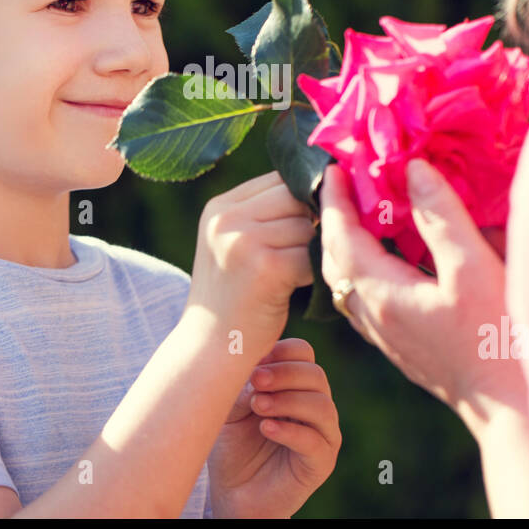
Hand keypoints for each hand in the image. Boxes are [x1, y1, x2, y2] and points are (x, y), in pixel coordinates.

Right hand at [187, 171, 314, 358]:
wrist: (209, 349)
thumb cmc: (232, 297)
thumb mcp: (232, 244)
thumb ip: (262, 214)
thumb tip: (319, 187)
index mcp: (218, 207)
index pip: (277, 180)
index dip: (299, 200)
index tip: (303, 225)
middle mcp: (227, 218)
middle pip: (295, 198)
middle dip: (308, 223)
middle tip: (300, 254)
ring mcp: (244, 241)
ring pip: (306, 227)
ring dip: (311, 250)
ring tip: (293, 275)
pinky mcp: (267, 267)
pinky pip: (310, 256)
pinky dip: (312, 274)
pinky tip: (296, 289)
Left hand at [207, 338, 340, 517]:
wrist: (233, 493)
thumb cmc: (233, 445)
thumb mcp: (230, 407)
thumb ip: (243, 385)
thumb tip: (255, 364)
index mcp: (296, 385)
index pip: (303, 353)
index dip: (281, 351)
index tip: (253, 361)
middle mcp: (316, 405)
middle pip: (315, 374)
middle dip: (283, 373)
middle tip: (255, 380)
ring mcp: (323, 434)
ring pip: (321, 405)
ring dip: (287, 400)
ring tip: (257, 406)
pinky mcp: (321, 463)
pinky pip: (315, 441)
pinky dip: (289, 431)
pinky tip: (265, 428)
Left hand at [319, 159, 525, 431]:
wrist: (511, 409)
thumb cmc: (497, 339)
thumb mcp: (473, 267)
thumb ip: (441, 216)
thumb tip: (413, 170)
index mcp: (383, 294)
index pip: (340, 237)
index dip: (334, 200)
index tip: (334, 168)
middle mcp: (375, 316)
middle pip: (335, 261)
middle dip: (334, 221)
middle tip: (345, 187)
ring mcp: (386, 336)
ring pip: (349, 283)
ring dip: (348, 247)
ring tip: (363, 216)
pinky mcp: (402, 346)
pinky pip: (367, 299)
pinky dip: (366, 271)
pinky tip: (389, 260)